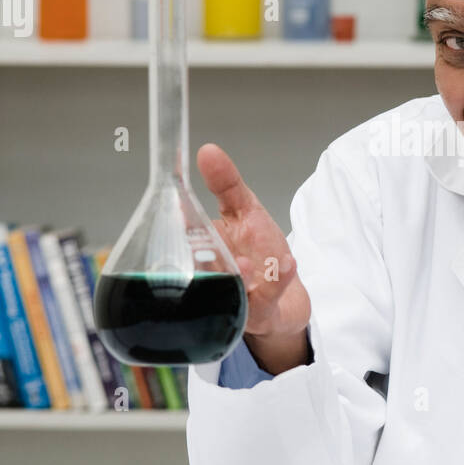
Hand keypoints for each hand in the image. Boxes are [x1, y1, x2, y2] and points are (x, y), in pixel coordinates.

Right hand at [197, 142, 311, 372]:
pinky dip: (277, 282)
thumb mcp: (246, 211)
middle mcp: (211, 279)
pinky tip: (287, 264)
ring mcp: (233, 299)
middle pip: (199, 271)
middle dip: (204, 260)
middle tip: (209, 245)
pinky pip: (266, 301)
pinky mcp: (259, 314)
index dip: (176, 226)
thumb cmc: (258, 254)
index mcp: (200, 252)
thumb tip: (207, 150)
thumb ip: (226, 184)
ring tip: (246, 263)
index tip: (177, 210)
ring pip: (228, 291)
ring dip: (237, 276)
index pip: (182, 237)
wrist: (284, 301)